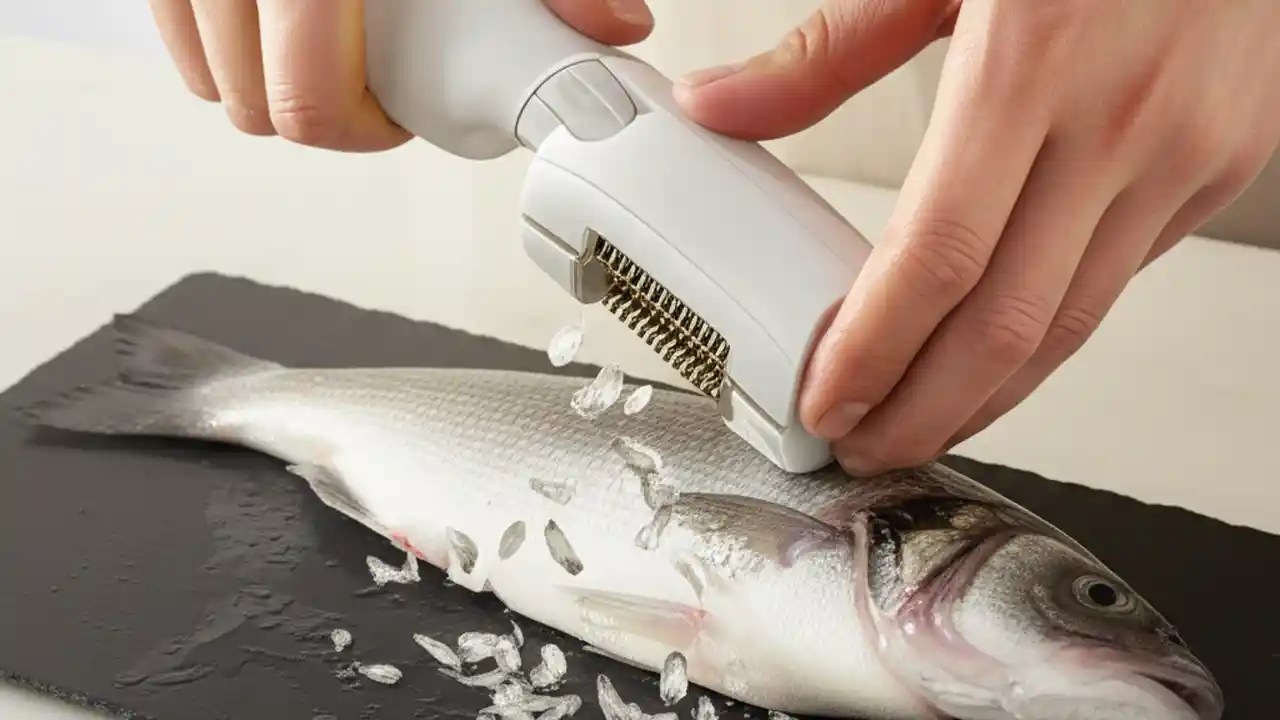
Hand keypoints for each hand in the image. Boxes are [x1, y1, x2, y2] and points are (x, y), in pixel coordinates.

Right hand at [146, 0, 653, 150]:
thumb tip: (612, 21)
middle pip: (256, 103)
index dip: (364, 129)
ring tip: (336, 51)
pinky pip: (178, 28)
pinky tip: (285, 21)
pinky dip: (229, 44)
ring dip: (273, 84)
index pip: (308, 96)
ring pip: (209, 75)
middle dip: (325, 115)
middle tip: (377, 90)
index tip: (401, 116)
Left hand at [674, 0, 1279, 474]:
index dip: (873, 349)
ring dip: (989, 396)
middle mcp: (1121, 117)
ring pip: (1073, 323)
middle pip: (1006, 324)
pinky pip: (1119, 279)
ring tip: (920, 422)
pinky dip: (1049, 331)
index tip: (826, 398)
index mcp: (1031, 57)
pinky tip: (996, 349)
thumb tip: (721, 109)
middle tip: (864, 445)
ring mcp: (1186, 150)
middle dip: (924, 410)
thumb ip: (825, 50)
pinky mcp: (1222, 164)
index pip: (934, 257)